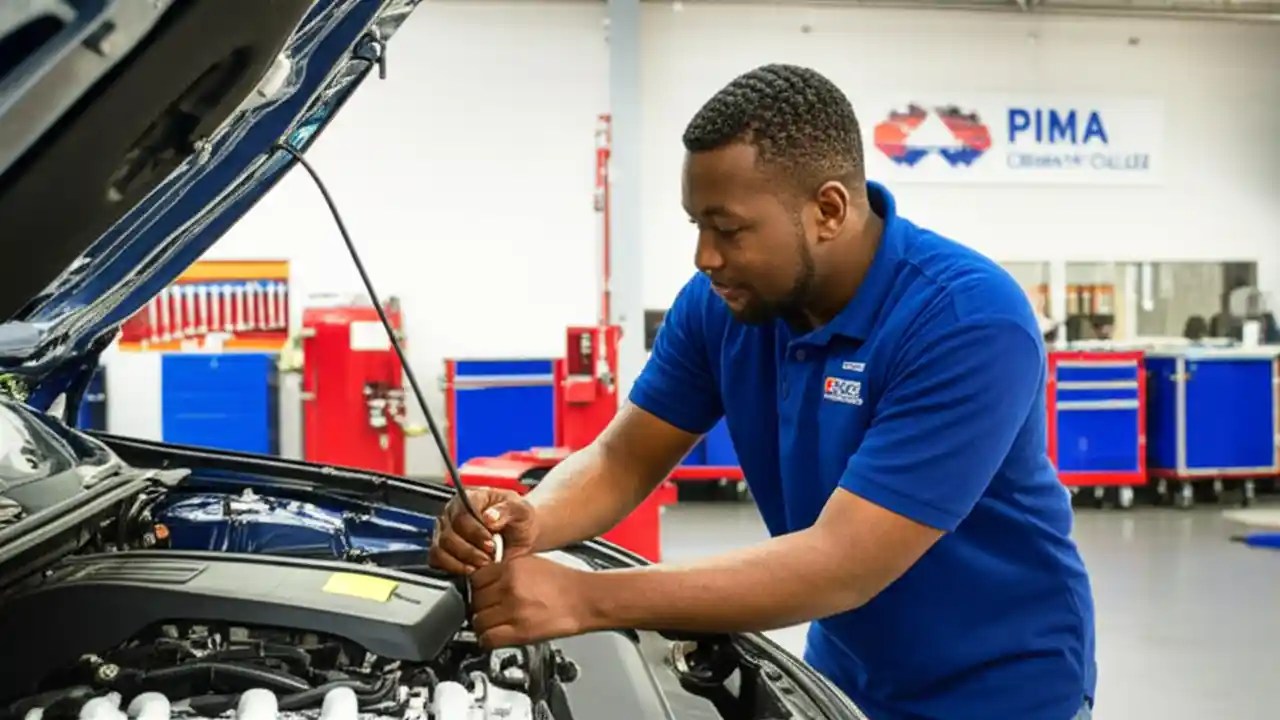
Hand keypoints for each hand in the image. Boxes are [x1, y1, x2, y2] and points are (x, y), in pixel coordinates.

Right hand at [428, 488, 537, 574]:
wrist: (523, 536)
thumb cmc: (519, 519)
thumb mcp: (521, 510)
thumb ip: (507, 510)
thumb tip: (489, 516)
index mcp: (470, 498)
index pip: (461, 515)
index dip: (475, 531)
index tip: (491, 541)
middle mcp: (454, 513)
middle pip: (449, 534)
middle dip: (470, 549)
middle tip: (490, 554)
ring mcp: (447, 531)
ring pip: (441, 548)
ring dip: (463, 559)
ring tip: (484, 561)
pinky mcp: (445, 549)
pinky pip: (437, 559)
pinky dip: (453, 566)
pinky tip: (471, 568)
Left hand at [470, 555, 598, 647]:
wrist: (586, 600)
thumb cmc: (565, 584)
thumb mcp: (531, 564)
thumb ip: (506, 571)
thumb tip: (486, 582)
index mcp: (512, 566)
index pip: (475, 579)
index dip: (477, 589)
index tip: (481, 595)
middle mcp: (509, 586)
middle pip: (474, 600)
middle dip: (480, 607)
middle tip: (490, 611)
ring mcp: (513, 609)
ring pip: (477, 620)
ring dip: (483, 625)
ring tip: (494, 625)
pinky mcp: (520, 631)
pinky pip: (487, 638)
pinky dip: (488, 640)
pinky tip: (496, 637)